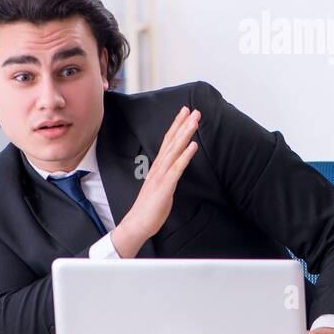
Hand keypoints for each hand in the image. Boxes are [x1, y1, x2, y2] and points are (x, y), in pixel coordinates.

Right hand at [112, 106, 199, 257]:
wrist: (137, 224)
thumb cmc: (150, 207)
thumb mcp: (161, 186)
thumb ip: (168, 175)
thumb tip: (175, 167)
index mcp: (158, 166)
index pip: (168, 141)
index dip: (176, 126)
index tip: (185, 112)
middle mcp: (159, 167)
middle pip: (172, 141)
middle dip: (183, 124)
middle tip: (194, 110)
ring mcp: (161, 176)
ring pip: (175, 150)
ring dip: (185, 134)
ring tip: (195, 120)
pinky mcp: (165, 186)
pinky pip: (177, 169)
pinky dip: (185, 156)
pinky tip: (193, 146)